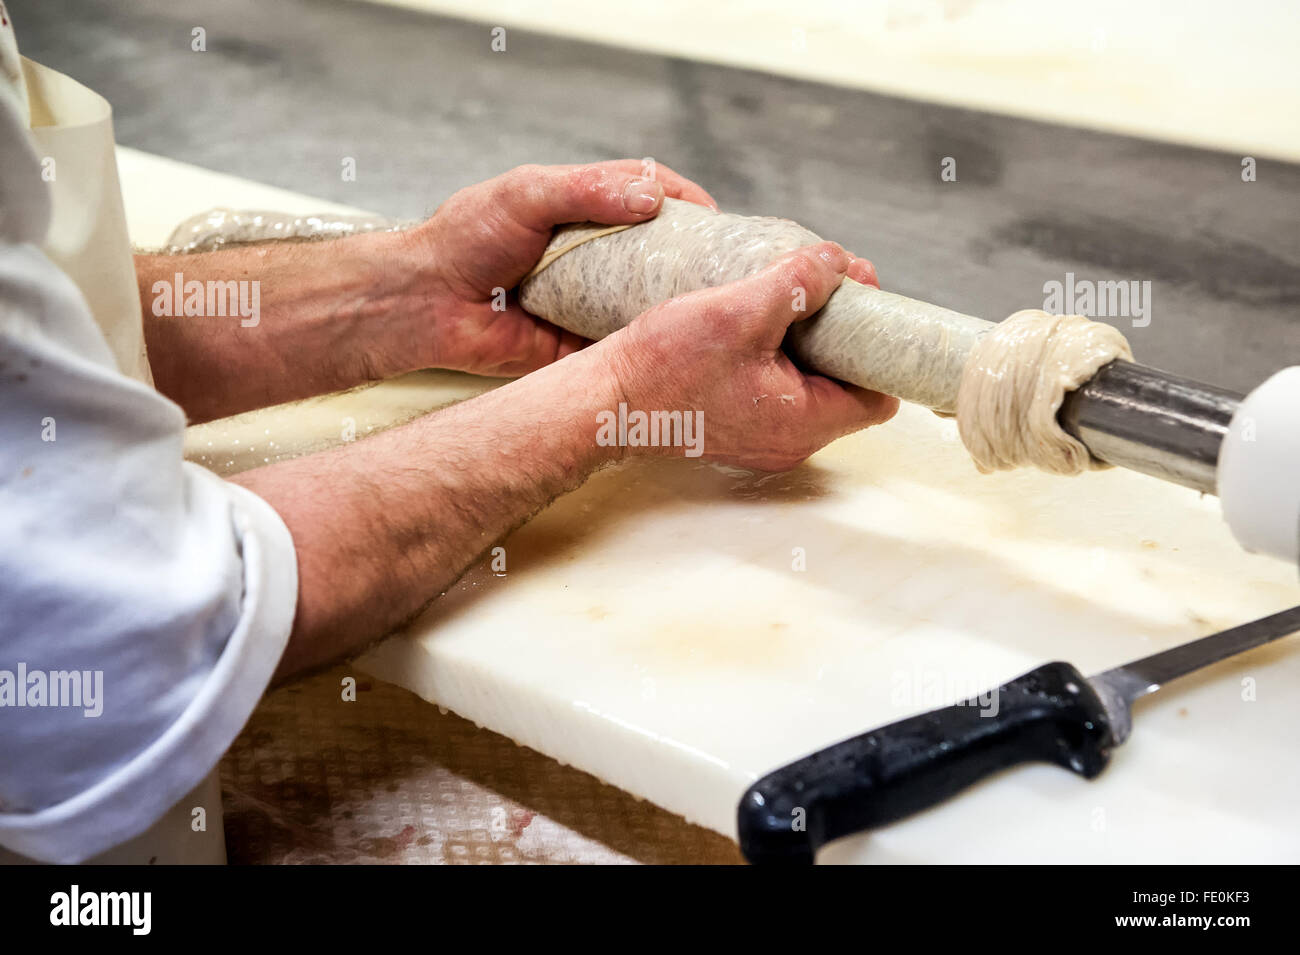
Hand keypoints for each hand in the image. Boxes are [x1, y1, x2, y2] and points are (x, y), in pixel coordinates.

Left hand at [413, 160, 718, 376]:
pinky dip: (644, 344)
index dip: (686, 202)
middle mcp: (592, 252)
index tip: (718, 220)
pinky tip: (674, 346)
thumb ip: (587, 190)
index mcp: (582, 206)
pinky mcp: (577, 343)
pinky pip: (621, 343)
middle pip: (657, 251)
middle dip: (694, 258)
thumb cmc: (465, 237)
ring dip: (676, 304)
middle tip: (729, 271)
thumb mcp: (526, 194)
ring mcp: (587, 298)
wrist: (425, 302)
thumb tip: (650, 199)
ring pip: (645, 300)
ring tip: (715, 311)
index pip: (648, 194)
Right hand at [604, 242, 897, 470]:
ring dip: (808, 341)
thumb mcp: (739, 310)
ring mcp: (762, 436)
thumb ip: (798, 283)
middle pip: (845, 387)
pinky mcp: (737, 426)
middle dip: (842, 334)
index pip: (878, 395)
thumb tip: (839, 262)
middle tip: (828, 285)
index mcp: (804, 422)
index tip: (864, 302)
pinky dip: (778, 355)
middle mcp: (790, 440)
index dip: (878, 347)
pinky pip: (777, 390)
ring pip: (810, 386)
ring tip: (791, 296)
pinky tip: (759, 321)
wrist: (603, 402)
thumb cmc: (663, 368)